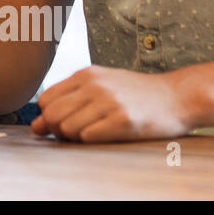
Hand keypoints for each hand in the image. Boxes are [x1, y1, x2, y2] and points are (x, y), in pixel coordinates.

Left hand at [31, 66, 192, 141]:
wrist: (177, 97)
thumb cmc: (134, 94)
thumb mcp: (100, 86)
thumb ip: (67, 101)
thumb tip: (36, 127)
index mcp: (85, 74)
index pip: (45, 101)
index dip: (50, 116)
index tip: (65, 123)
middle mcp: (94, 85)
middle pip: (52, 116)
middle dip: (58, 130)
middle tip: (77, 133)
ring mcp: (109, 102)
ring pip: (67, 128)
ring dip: (75, 138)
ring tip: (94, 133)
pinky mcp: (124, 120)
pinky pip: (88, 136)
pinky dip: (91, 140)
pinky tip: (105, 134)